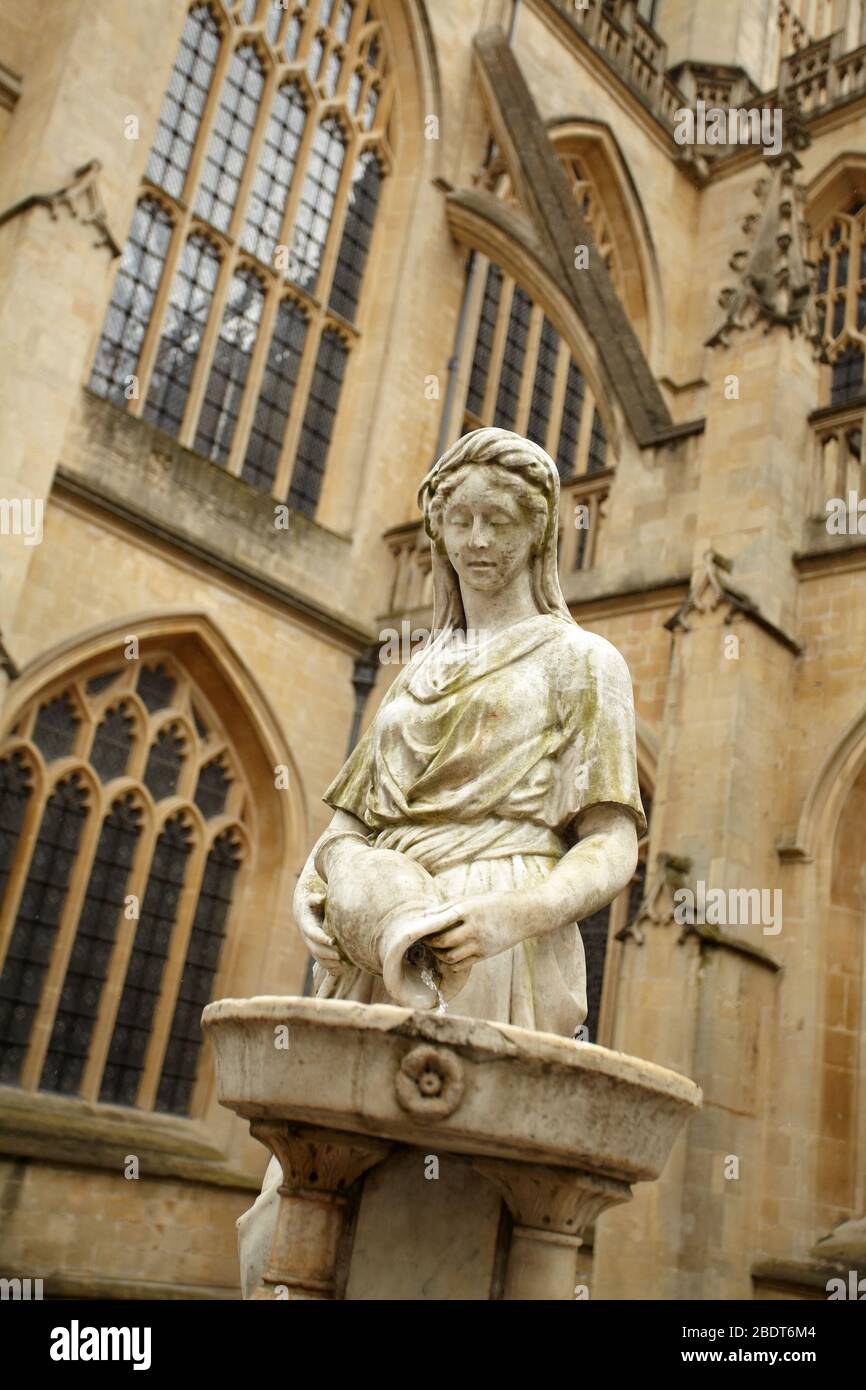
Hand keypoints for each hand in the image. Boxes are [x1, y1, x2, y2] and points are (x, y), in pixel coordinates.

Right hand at [293, 861, 350, 975]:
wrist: (307, 906)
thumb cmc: (316, 898)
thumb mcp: (314, 895)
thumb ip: (316, 898)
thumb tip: (320, 897)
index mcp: (306, 922)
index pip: (311, 933)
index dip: (321, 938)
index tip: (333, 941)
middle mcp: (307, 936)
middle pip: (315, 949)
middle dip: (328, 954)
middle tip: (342, 957)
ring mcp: (312, 944)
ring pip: (319, 958)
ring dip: (331, 963)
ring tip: (347, 964)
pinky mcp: (318, 949)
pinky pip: (324, 962)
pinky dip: (333, 967)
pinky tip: (346, 967)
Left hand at [420, 889, 549, 968]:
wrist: (524, 913)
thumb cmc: (494, 903)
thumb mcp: (472, 898)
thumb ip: (448, 907)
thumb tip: (424, 915)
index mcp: (467, 909)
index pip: (439, 920)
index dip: (424, 928)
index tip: (416, 929)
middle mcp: (473, 927)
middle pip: (442, 941)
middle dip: (430, 943)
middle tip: (425, 940)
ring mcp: (480, 942)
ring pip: (450, 956)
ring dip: (438, 954)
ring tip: (436, 948)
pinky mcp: (485, 954)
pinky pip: (461, 964)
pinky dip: (450, 963)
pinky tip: (449, 956)